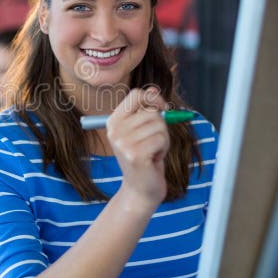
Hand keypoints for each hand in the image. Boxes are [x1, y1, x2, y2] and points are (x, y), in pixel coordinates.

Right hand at [107, 87, 169, 207]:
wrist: (141, 188)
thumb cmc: (145, 157)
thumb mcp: (144, 130)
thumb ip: (147, 109)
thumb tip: (153, 89)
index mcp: (113, 121)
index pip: (136, 94)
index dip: (153, 98)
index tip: (162, 108)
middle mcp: (115, 131)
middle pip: (152, 112)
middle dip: (161, 126)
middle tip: (153, 142)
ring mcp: (123, 143)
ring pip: (159, 126)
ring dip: (163, 139)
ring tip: (152, 151)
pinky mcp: (135, 155)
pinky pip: (161, 139)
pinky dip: (163, 149)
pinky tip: (153, 159)